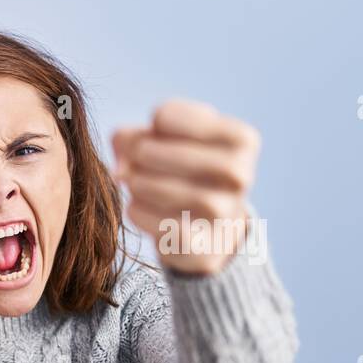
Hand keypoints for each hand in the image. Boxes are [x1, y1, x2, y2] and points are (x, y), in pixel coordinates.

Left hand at [112, 99, 260, 275]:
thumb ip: (135, 138)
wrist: (212, 231)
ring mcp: (224, 212)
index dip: (149, 125)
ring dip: (137, 184)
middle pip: (162, 152)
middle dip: (137, 155)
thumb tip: (121, 158)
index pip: (168, 117)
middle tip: (130, 162)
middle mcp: (240, 174)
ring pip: (160, 188)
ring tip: (134, 183)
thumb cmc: (187, 175)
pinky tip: (137, 207)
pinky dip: (139, 212)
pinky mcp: (202, 245)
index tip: (153, 134)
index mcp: (240, 139)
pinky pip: (156, 222)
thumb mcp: (169, 144)